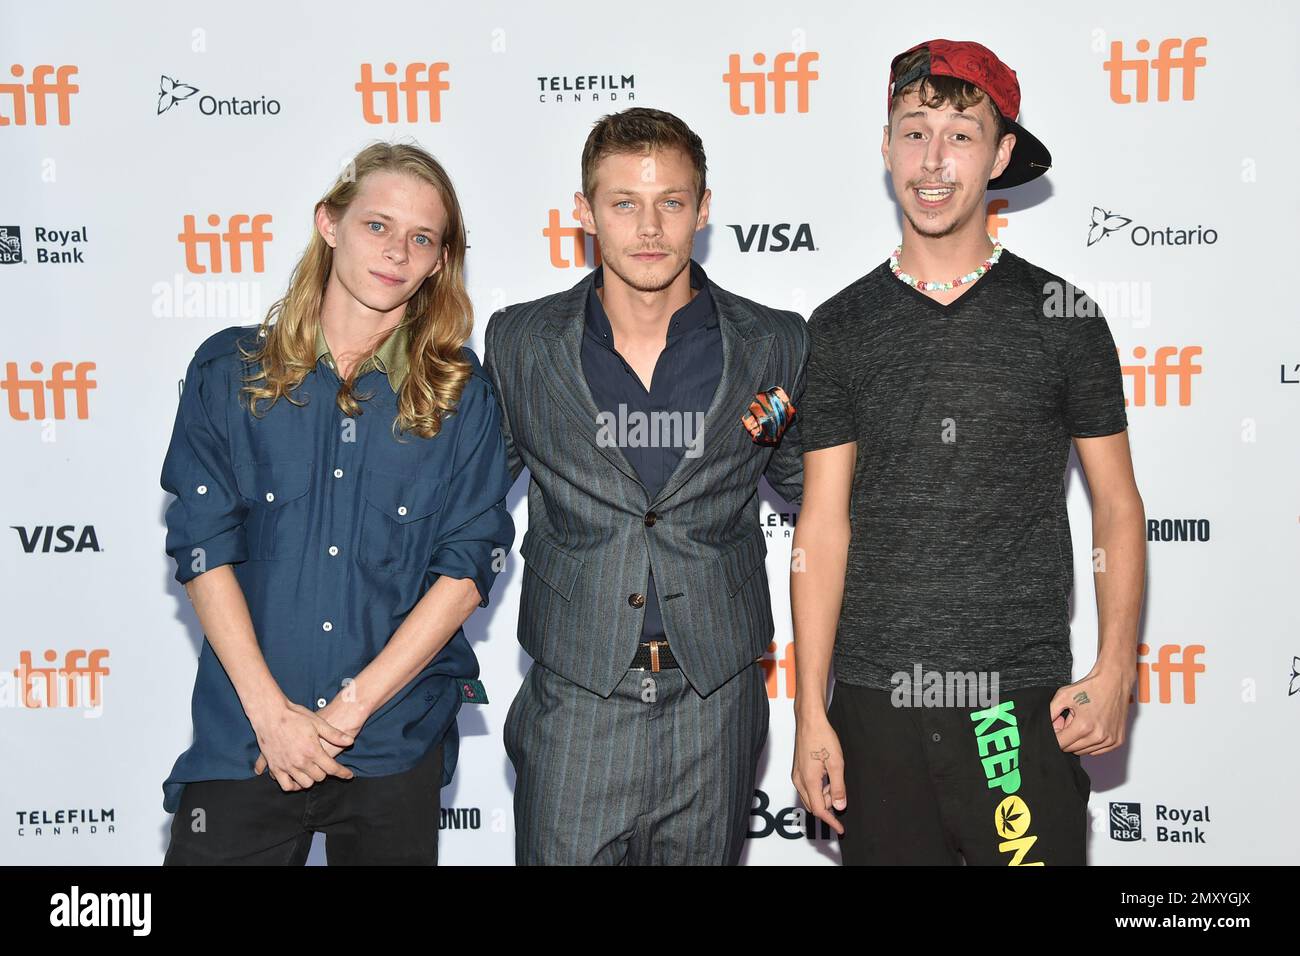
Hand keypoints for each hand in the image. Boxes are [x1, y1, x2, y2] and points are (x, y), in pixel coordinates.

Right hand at [254, 693, 366, 773]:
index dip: (343, 773)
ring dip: (310, 779)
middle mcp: (300, 761)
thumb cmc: (294, 716)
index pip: (332, 768)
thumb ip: (334, 734)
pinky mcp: (275, 767)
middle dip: (325, 772)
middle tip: (324, 765)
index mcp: (312, 750)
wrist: (270, 714)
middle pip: (319, 777)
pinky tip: (296, 778)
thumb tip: (350, 741)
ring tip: (311, 771)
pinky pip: (286, 785)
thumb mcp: (317, 722)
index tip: (348, 775)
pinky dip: (293, 784)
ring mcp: (287, 766)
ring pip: (304, 784)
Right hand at [792, 713, 845, 834]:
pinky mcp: (797, 770)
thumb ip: (838, 787)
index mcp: (809, 780)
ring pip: (810, 797)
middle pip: (813, 805)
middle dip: (827, 805)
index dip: (831, 821)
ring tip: (834, 779)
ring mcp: (796, 775)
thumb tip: (839, 805)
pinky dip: (818, 789)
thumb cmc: (822, 737)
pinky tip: (826, 776)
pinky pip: (807, 788)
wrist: (810, 721)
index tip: (840, 828)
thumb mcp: (837, 764)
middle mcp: (799, 780)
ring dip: (823, 796)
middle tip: (839, 792)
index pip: (819, 809)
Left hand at [1050, 666, 1133, 756]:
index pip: (1061, 744)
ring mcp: (1110, 740)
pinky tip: (1091, 728)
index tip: (1058, 725)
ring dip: (1079, 740)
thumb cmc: (1090, 687)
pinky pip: (1097, 750)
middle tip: (1069, 721)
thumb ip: (1050, 713)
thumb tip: (1046, 728)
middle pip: (1072, 749)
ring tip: (1081, 722)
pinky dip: (1091, 742)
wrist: (1113, 681)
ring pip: (1084, 751)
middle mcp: (1098, 736)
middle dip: (1066, 737)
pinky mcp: (1117, 741)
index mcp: (1084, 726)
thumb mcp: (1063, 696)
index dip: (1055, 735)